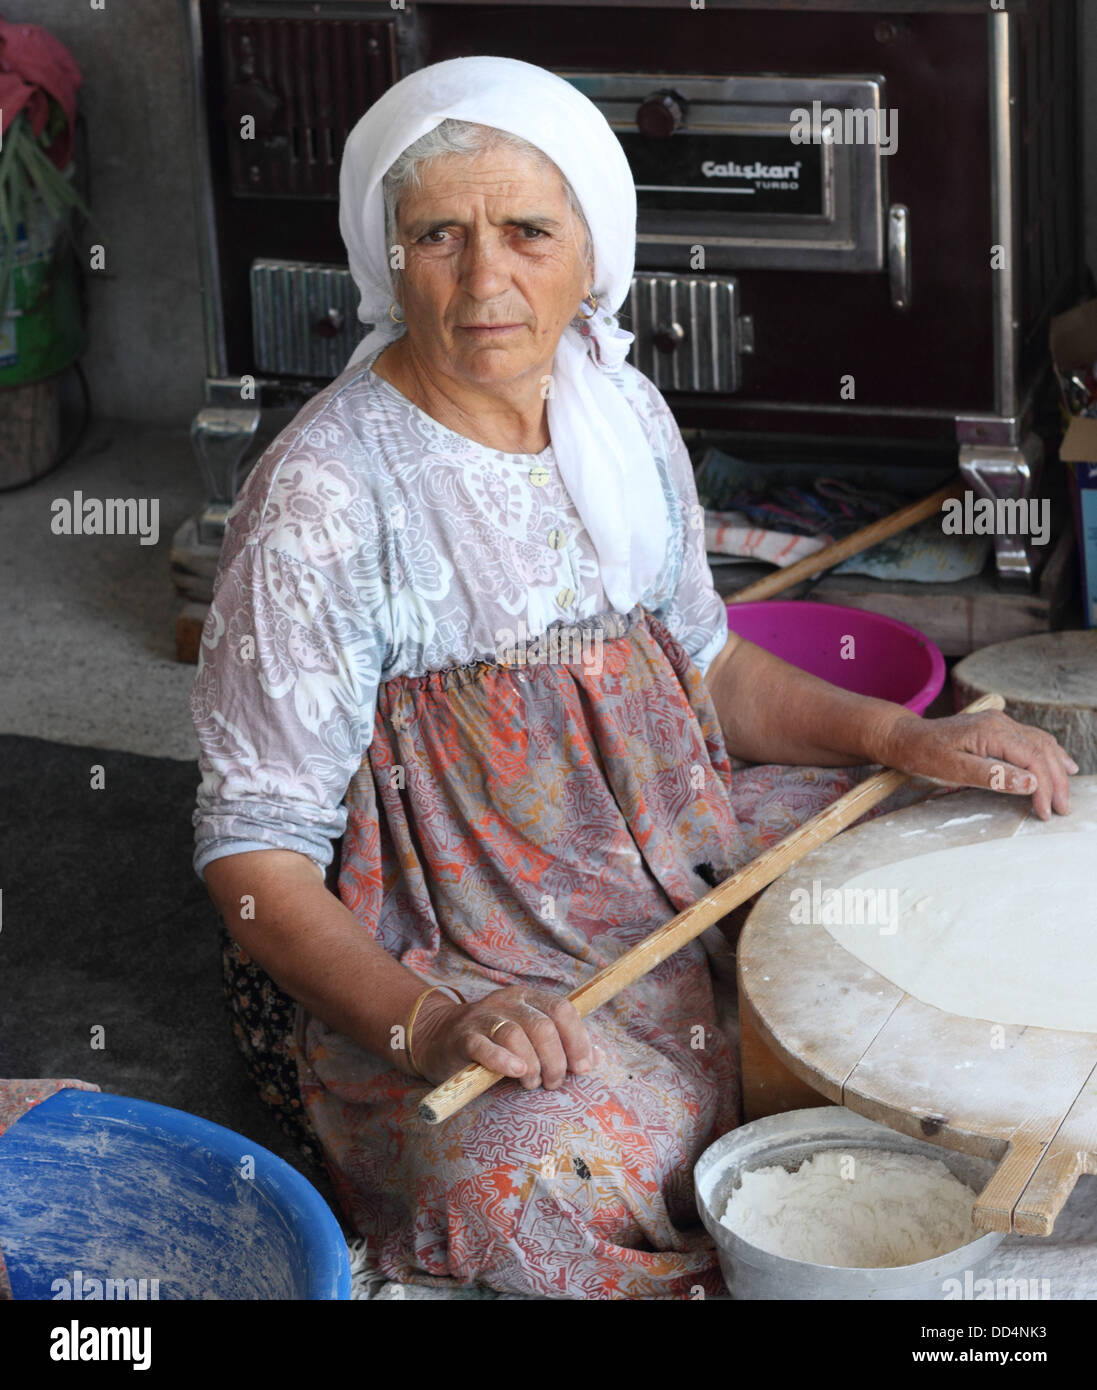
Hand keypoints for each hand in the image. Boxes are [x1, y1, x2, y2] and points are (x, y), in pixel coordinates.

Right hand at [412, 984, 597, 1089]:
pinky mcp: (463, 1037)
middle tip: (552, 1083)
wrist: (438, 1037)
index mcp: (530, 999)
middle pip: (542, 1025)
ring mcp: (484, 1017)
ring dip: (532, 1065)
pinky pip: (484, 1045)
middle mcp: (508, 1002)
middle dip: (555, 1060)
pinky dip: (502, 1060)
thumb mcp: (530, 1037)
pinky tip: (515, 1071)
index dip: (578, 1039)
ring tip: (531, 1082)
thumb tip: (598, 1058)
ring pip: (516, 1034)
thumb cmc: (494, 1042)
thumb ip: (562, 1044)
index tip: (583, 1068)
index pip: (563, 1010)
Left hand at [879, 709, 1078, 820]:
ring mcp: (999, 724)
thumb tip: (1030, 781)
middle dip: (1056, 780)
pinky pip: (1030, 740)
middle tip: (1062, 809)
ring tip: (1065, 791)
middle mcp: (1000, 723)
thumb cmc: (923, 754)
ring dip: (1056, 767)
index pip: (1032, 759)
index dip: (1044, 786)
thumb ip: (991, 775)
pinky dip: (1047, 754)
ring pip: (1040, 743)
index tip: (1045, 811)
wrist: (904, 737)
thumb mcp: (952, 769)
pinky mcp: (995, 729)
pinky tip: (1059, 763)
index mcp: (991, 731)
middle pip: (1041, 750)